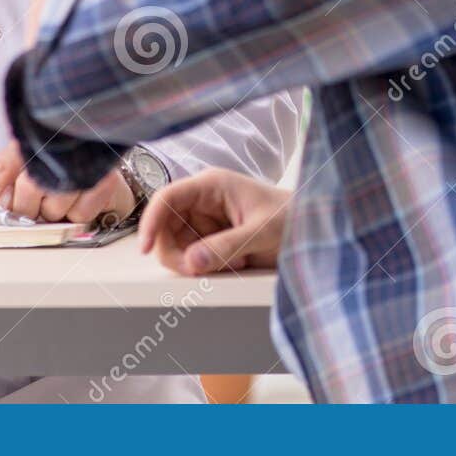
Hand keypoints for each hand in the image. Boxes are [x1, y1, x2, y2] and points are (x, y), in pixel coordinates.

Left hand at [0, 140, 135, 226]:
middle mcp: (55, 147)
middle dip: (27, 207)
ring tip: (61, 196)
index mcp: (28, 141)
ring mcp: (81, 163)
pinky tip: (79, 198)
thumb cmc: (57, 151)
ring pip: (53, 209)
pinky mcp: (103, 179)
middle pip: (29, 190)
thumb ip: (6, 177)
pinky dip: (77, 215)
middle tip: (34, 206)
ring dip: (53, 213)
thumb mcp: (27, 154)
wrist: (96, 137)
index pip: (2, 169)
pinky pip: (80, 215)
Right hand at [139, 169, 290, 274]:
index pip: (167, 198)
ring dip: (196, 263)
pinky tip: (236, 264)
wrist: (310, 227)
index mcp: (211, 185)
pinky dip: (208, 268)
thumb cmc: (291, 216)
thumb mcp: (262, 232)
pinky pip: (193, 258)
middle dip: (177, 253)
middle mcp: (202, 200)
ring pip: (177, 247)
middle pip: (165, 228)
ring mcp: (205, 220)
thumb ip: (227, 246)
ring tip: (233, 264)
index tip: (145, 249)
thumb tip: (191, 262)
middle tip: (200, 270)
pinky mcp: (210, 238)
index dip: (150, 222)